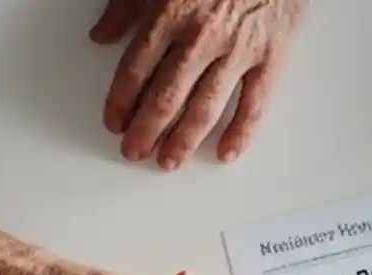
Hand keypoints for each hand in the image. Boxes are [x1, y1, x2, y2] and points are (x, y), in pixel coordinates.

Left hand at [90, 0, 307, 169]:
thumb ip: (126, 5)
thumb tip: (101, 35)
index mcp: (169, 13)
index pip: (136, 69)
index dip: (121, 102)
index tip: (115, 123)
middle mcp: (201, 36)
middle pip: (166, 96)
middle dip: (146, 130)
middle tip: (134, 152)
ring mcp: (237, 50)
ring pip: (205, 107)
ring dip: (183, 140)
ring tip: (168, 161)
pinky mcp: (270, 58)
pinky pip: (254, 103)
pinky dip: (240, 132)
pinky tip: (225, 152)